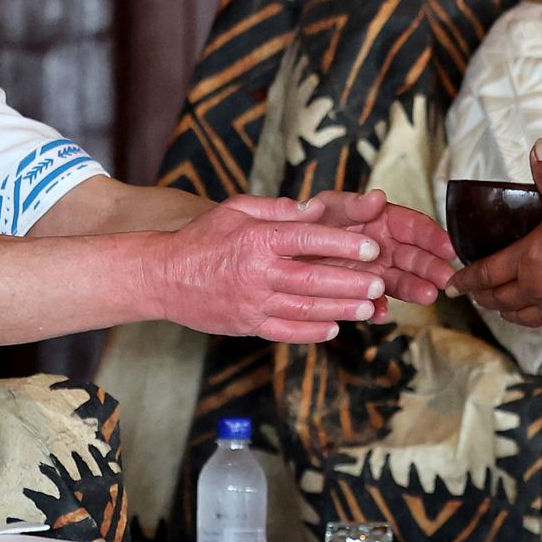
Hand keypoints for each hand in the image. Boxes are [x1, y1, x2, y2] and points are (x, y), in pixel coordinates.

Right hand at [154, 198, 387, 341]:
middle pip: (313, 279)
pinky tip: (333, 328)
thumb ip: (277, 209)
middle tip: (379, 283)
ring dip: (340, 310)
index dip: (343, 243)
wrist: (162, 277)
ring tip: (368, 308)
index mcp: (258, 239)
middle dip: (351, 282)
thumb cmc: (202, 238)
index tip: (371, 246)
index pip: (309, 239)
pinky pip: (284, 331)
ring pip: (304, 308)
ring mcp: (252, 302)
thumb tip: (314, 209)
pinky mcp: (247, 325)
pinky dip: (311, 332)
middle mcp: (258, 272)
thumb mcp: (236, 209)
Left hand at [295, 189, 457, 316]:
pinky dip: (376, 308)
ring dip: (415, 289)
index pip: (414, 227)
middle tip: (446, 277)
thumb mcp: (329, 207)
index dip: (433, 236)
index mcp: (383, 220)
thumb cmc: (310, 220)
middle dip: (432, 267)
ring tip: (427, 296)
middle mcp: (385, 247)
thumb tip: (377, 197)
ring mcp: (375, 272)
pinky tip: (379, 313)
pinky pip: (373, 302)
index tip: (448, 247)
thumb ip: (353, 204)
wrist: (286, 250)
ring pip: (401, 281)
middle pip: (415, 257)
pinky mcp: (361, 292)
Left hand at [448, 141, 541, 327]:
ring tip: (504, 310)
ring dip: (511, 313)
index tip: (452, 284)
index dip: (466, 279)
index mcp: (529, 261)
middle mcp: (541, 291)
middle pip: (502, 301)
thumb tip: (537, 148)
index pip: (486, 273)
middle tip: (475, 297)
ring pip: (527, 318)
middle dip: (485, 299)